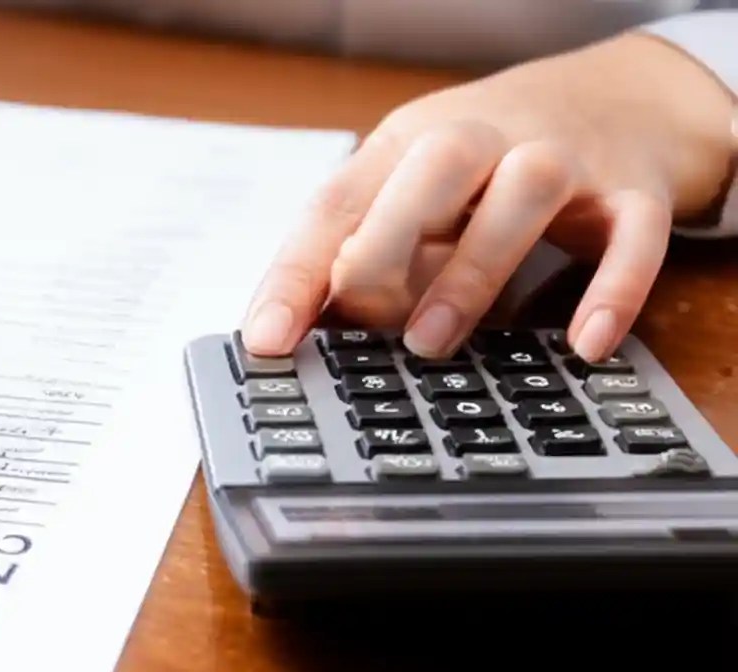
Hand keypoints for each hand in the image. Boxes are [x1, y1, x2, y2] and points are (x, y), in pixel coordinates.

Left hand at [241, 32, 735, 361]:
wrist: (621, 98)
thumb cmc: (486, 164)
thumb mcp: (410, 192)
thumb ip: (361, 255)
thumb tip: (298, 334)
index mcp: (408, 143)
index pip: (340, 201)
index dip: (297, 271)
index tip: (266, 337)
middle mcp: (484, 137)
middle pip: (434, 166)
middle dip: (386, 240)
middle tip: (357, 317)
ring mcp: (565, 158)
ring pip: (527, 191)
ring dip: (474, 269)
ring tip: (431, 341)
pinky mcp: (634, 191)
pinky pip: (633, 236)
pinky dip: (612, 290)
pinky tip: (584, 345)